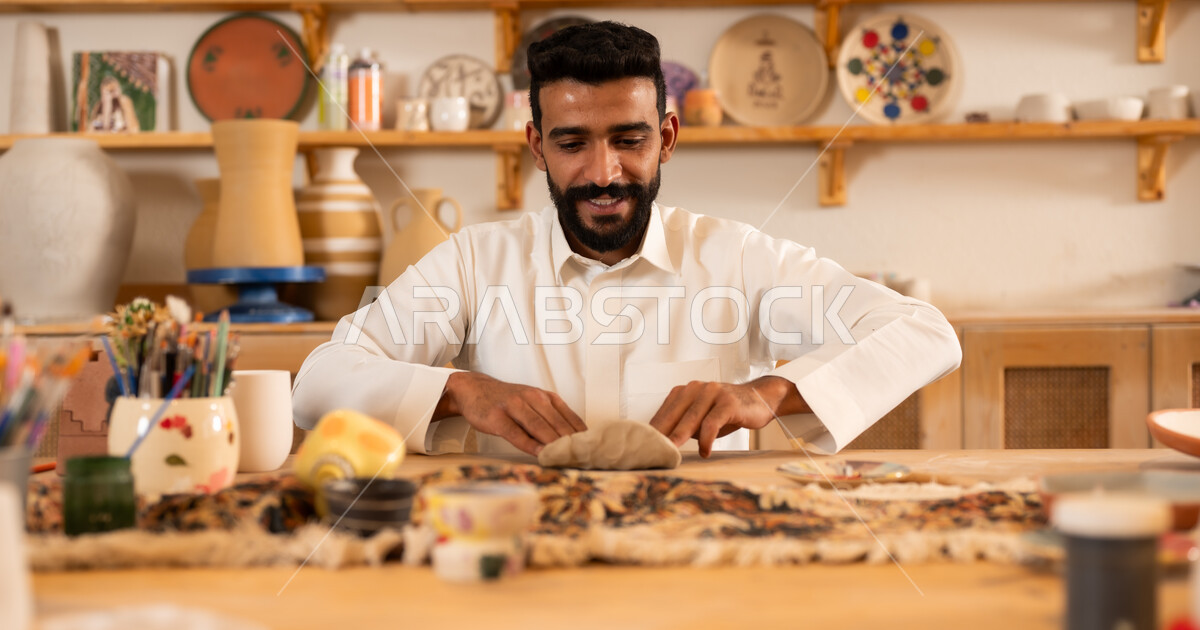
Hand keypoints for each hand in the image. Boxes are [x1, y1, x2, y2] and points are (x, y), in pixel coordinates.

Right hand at [435, 372, 585, 455]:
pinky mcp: (498, 418)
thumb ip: (551, 417)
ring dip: (554, 444)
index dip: (583, 435)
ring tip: (568, 459)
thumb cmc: (507, 400)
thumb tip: (575, 440)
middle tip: (586, 459)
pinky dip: (530, 445)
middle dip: (573, 443)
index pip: (569, 417)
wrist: (474, 389)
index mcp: (544, 396)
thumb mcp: (533, 401)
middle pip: (557, 423)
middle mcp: (532, 398)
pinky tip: (540, 454)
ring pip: (540, 427)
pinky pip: (517, 434)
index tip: (595, 450)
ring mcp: (514, 407)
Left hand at [649, 376, 808, 457]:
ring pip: (690, 418)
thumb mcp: (702, 417)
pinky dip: (707, 439)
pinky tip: (705, 452)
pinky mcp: (727, 402)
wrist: (759, 399)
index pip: (664, 413)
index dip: (653, 431)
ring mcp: (712, 392)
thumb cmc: (726, 412)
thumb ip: (684, 426)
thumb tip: (662, 446)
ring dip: (679, 438)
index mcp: (684, 391)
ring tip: (672, 453)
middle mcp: (696, 388)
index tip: (643, 447)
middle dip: (661, 435)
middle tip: (651, 453)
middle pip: (673, 415)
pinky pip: (712, 422)